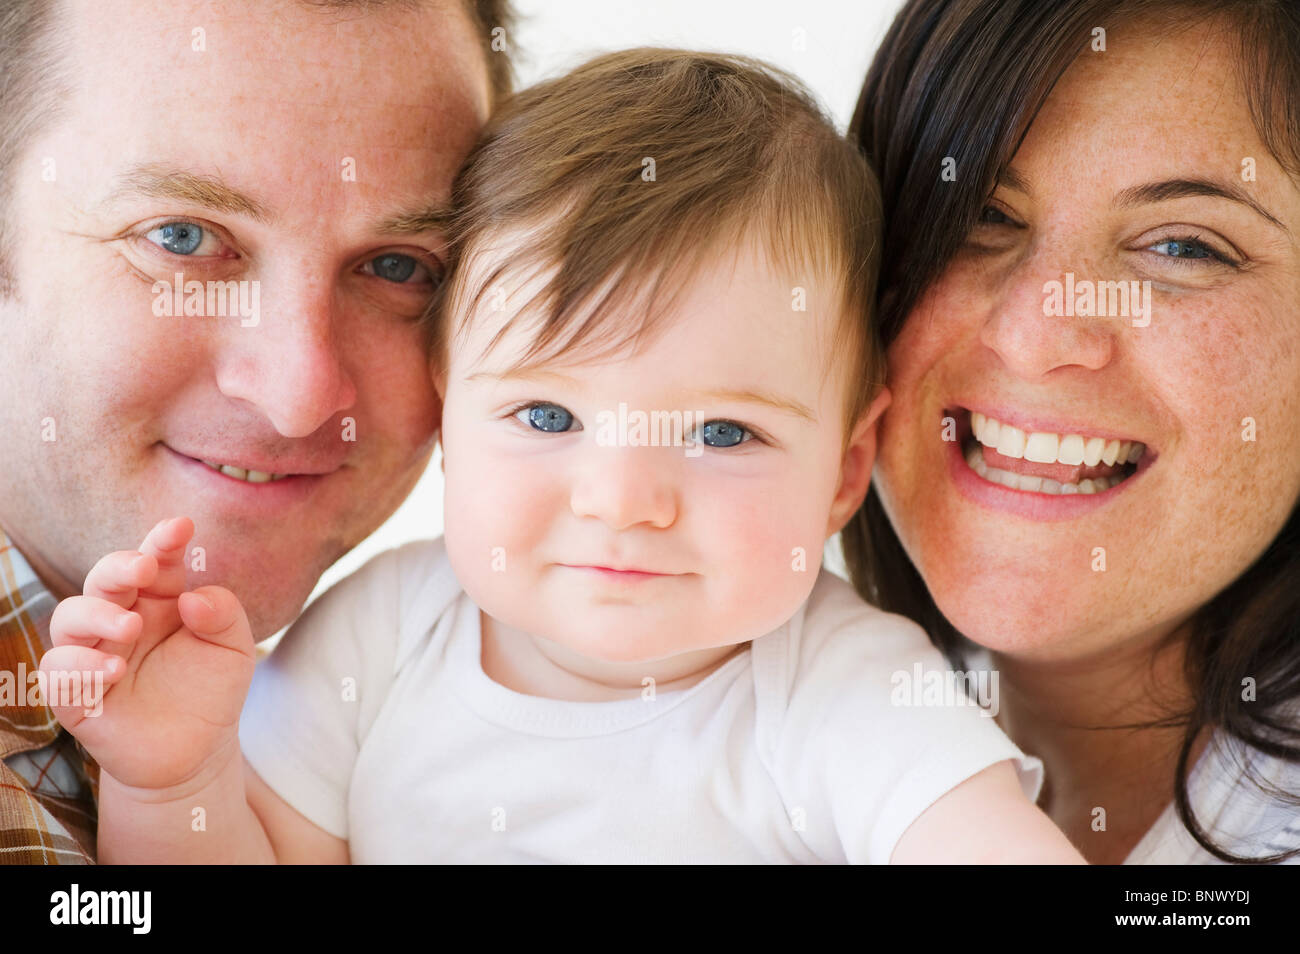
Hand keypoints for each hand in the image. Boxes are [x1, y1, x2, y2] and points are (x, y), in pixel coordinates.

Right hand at [39, 517, 256, 792]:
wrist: (196, 752)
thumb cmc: (211, 690)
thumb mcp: (234, 649)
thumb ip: (223, 615)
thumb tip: (192, 597)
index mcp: (160, 599)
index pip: (155, 560)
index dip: (163, 541)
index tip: (181, 527)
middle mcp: (122, 618)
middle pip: (103, 579)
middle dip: (118, 567)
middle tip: (144, 568)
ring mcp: (94, 654)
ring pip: (69, 617)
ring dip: (96, 615)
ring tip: (131, 627)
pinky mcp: (75, 695)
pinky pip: (57, 670)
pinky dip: (78, 665)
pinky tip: (114, 671)